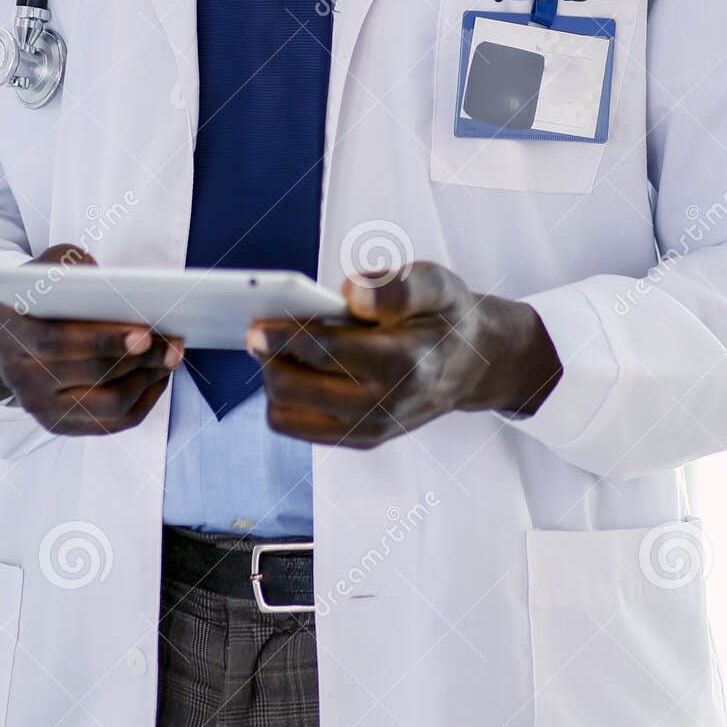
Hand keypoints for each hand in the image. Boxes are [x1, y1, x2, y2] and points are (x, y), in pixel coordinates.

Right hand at [0, 245, 182, 436]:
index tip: (145, 335)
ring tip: (171, 358)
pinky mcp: (60, 424)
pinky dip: (144, 401)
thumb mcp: (49, 268)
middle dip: (140, 359)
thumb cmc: (43, 295)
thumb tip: (120, 288)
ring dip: (147, 379)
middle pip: (91, 373)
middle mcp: (19, 375)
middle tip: (173, 344)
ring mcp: (39, 405)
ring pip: (107, 403)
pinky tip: (158, 377)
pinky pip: (113, 423)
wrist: (16, 333)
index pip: (57, 341)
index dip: (104, 340)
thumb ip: (75, 268)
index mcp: (10, 330)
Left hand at [249, 262, 562, 449]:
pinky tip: (298, 368)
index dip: (283, 337)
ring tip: (284, 348)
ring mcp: (369, 430)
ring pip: (284, 410)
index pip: (325, 352)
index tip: (254, 324)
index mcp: (404, 362)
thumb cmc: (446, 317)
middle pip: (292, 386)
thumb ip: (397, 285)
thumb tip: (349, 292)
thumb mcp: (437, 285)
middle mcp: (384, 405)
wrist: (473, 364)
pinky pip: (294, 424)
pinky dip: (284, 397)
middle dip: (268, 356)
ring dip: (273, 377)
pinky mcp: (358, 440)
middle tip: (260, 327)